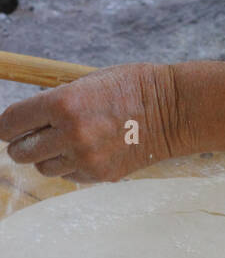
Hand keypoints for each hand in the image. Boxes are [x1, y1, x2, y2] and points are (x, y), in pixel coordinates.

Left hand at [0, 63, 186, 182]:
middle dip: (23, 143)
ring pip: (43, 167)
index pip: (11, 123)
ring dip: (48, 156)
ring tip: (69, 141)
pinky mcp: (100, 174)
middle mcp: (70, 133)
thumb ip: (57, 101)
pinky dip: (72, 165)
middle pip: (20, 151)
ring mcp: (85, 158)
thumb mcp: (89, 82)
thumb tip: (27, 121)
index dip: (8, 125)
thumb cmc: (133, 87)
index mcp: (64, 103)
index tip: (10, 127)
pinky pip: (69, 175)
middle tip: (35, 135)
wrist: (174, 110)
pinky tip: (89, 149)